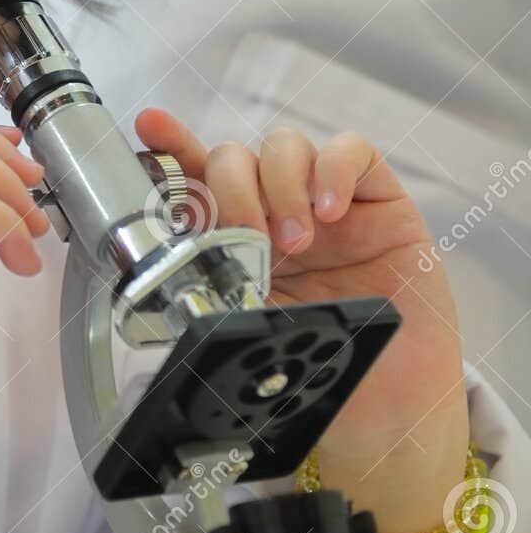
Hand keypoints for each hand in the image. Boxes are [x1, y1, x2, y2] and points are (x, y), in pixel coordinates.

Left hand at [136, 108, 469, 532]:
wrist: (383, 406)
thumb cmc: (313, 367)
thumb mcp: (245, 325)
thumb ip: (213, 293)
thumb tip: (169, 281)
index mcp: (231, 238)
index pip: (195, 178)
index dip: (171, 146)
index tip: (149, 126)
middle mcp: (272, 210)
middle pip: (235, 156)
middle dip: (233, 189)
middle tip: (249, 238)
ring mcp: (323, 202)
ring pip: (286, 145)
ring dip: (280, 186)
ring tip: (296, 241)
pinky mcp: (379, 201)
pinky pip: (353, 152)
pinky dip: (333, 171)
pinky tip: (331, 212)